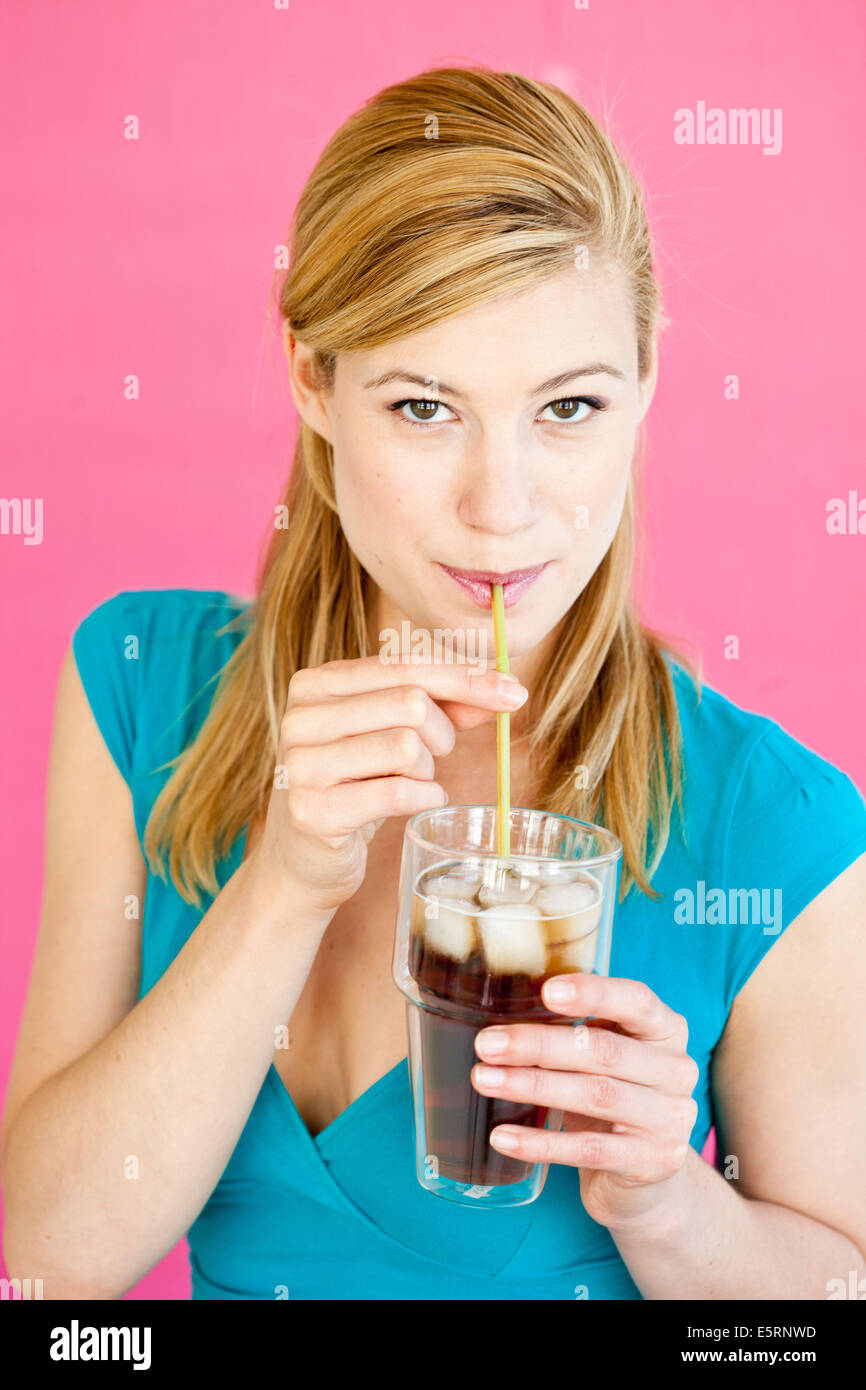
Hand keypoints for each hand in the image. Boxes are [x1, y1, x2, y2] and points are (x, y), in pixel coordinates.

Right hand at [250, 654, 527, 913]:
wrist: (304, 860)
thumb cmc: (354, 786)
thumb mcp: (391, 735)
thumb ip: (441, 706)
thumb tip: (503, 689)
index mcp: (316, 683)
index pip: (403, 664)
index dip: (465, 678)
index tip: (515, 693)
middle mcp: (302, 718)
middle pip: (410, 703)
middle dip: (443, 733)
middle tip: (436, 757)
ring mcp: (303, 765)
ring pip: (407, 747)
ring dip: (429, 770)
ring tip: (412, 782)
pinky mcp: (315, 812)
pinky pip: (399, 793)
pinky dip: (425, 797)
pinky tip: (417, 802)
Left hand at [471, 973, 699, 1231]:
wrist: (650, 1178)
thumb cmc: (613, 1097)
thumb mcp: (606, 1057)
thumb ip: (575, 1030)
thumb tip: (501, 1014)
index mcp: (666, 1030)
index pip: (636, 1001)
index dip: (593, 993)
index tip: (546, 991)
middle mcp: (676, 1071)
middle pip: (603, 1051)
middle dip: (538, 1045)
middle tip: (487, 1044)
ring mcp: (669, 1120)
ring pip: (594, 1095)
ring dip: (532, 1086)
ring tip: (484, 1080)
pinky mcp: (651, 1163)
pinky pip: (588, 1149)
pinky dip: (540, 1143)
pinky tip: (502, 1136)